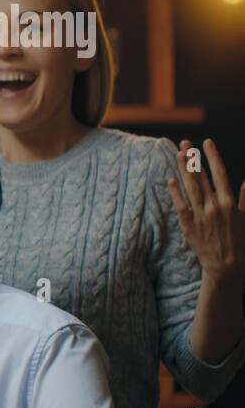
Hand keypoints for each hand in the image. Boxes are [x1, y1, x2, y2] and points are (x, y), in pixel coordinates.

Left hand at [168, 138, 244, 280]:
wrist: (226, 265)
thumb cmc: (239, 241)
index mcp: (230, 202)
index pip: (220, 173)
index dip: (213, 156)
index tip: (206, 142)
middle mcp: (215, 206)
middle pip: (201, 176)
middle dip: (193, 158)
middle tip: (184, 142)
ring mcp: (200, 215)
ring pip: (190, 187)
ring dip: (183, 169)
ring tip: (177, 153)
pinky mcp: (189, 225)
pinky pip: (180, 205)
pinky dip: (175, 192)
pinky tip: (170, 180)